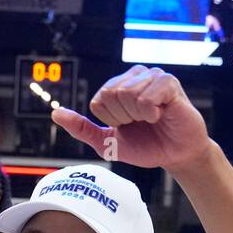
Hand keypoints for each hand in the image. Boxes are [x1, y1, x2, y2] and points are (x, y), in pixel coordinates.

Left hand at [51, 66, 211, 173]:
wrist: (176, 156)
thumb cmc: (147, 146)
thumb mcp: (109, 142)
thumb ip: (82, 128)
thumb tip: (56, 113)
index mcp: (119, 87)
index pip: (98, 100)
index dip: (112, 120)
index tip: (128, 126)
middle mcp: (134, 77)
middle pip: (110, 94)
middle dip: (124, 117)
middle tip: (141, 123)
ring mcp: (152, 77)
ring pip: (127, 93)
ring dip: (138, 115)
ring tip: (152, 119)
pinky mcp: (169, 82)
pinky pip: (148, 94)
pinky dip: (151, 111)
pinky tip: (160, 115)